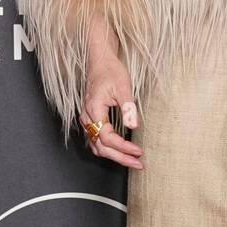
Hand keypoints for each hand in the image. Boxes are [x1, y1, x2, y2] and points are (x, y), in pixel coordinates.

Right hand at [81, 47, 143, 169]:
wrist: (100, 62)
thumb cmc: (111, 72)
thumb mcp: (124, 87)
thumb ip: (128, 107)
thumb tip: (133, 126)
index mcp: (94, 110)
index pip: (107, 137)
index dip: (123, 147)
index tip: (138, 151)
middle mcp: (87, 117)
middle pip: (101, 147)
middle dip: (120, 158)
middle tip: (138, 164)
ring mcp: (87, 119)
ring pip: (97, 146)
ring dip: (114, 156)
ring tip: (132, 161)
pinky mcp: (91, 119)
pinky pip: (96, 140)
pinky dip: (108, 149)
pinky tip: (121, 151)